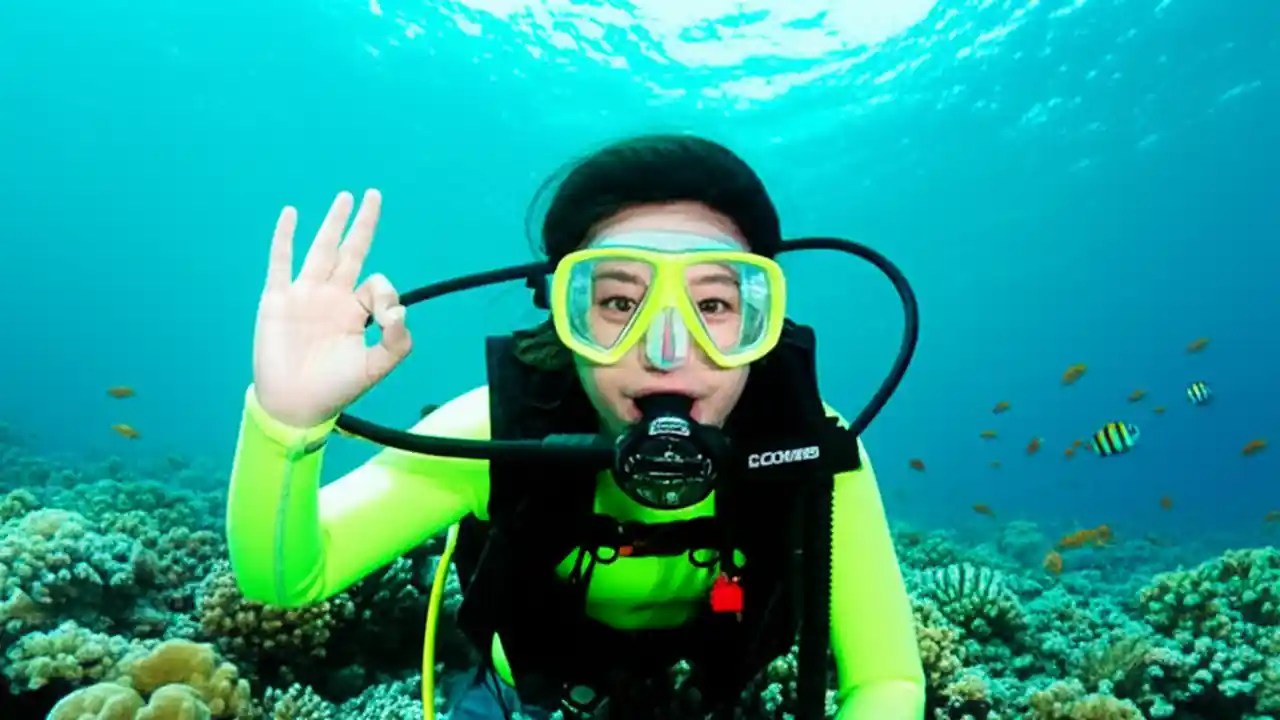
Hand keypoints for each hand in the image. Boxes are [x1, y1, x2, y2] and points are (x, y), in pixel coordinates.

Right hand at [251, 189, 411, 427]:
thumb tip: (400, 310)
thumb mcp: (376, 367)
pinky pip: (280, 262)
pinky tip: (291, 213)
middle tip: (373, 195)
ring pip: (321, 250)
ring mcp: (304, 295)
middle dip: (362, 224)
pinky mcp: (277, 299)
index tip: (386, 317)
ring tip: (345, 197)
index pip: (376, 283)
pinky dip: (284, 237)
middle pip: (350, 251)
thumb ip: (397, 341)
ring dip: (333, 223)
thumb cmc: (335, 388)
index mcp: (355, 311)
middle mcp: (332, 297)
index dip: (386, 291)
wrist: (294, 404)